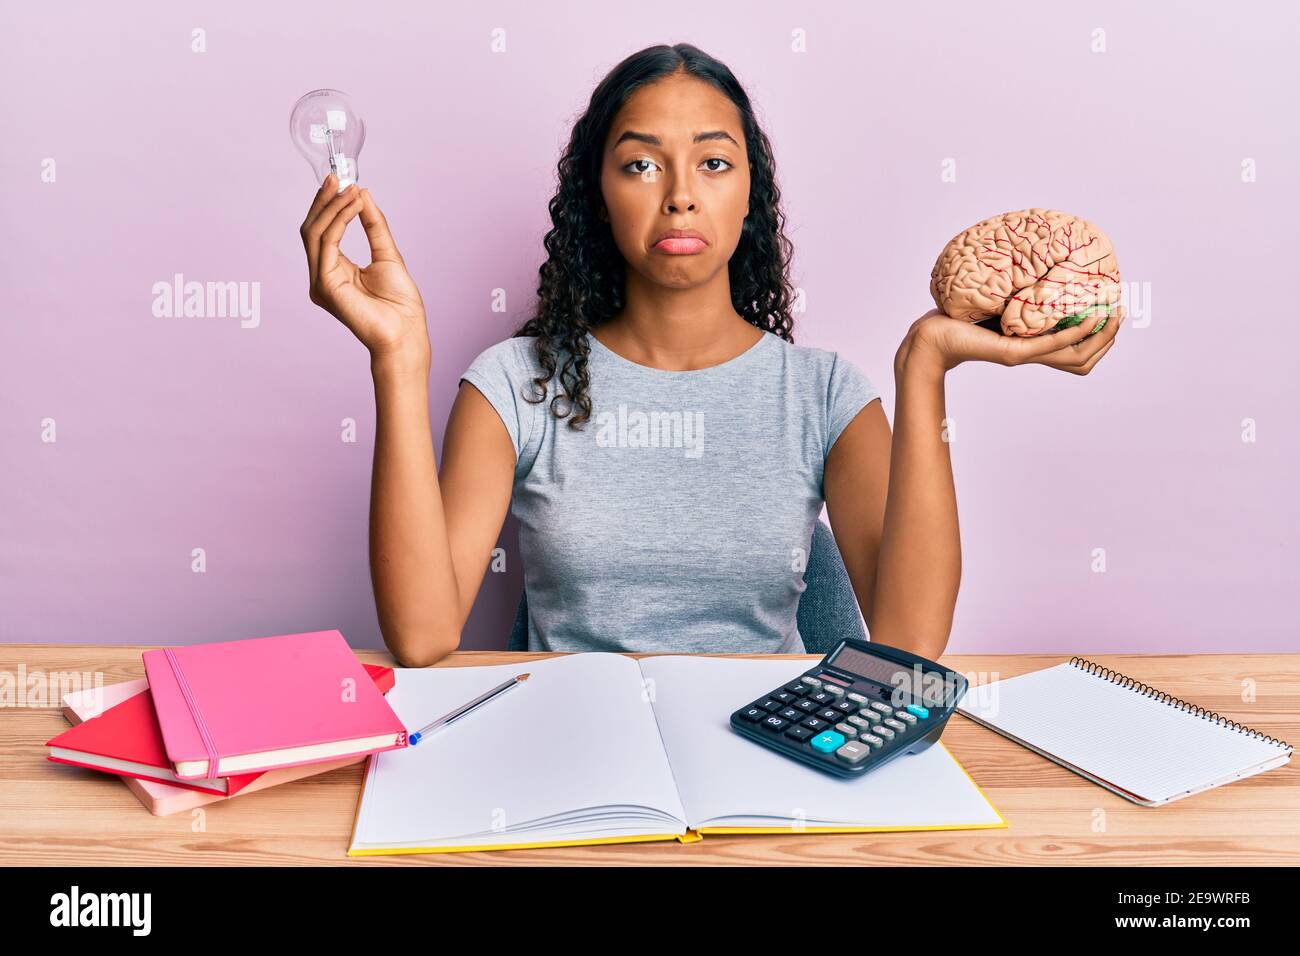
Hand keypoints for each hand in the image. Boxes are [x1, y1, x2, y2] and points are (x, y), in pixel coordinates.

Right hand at [300, 173, 429, 364]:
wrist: (406, 333)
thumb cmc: (400, 304)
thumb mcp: (387, 254)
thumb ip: (373, 225)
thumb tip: (362, 193)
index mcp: (333, 270)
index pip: (322, 230)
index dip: (328, 204)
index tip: (341, 180)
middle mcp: (321, 276)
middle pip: (312, 229)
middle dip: (324, 200)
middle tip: (338, 176)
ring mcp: (320, 282)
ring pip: (315, 233)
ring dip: (333, 206)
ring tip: (351, 189)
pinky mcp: (325, 286)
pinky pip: (327, 244)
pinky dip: (340, 220)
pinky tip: (354, 206)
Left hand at [898, 305, 1125, 375]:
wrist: (930, 337)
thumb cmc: (959, 320)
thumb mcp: (1000, 304)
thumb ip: (1022, 296)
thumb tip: (1040, 271)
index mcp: (1033, 347)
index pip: (1078, 353)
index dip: (1100, 337)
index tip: (1113, 312)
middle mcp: (1033, 354)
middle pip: (1085, 358)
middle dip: (1108, 337)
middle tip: (1120, 312)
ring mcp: (1025, 355)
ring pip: (1077, 354)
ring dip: (1100, 335)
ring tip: (1113, 314)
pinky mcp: (1014, 353)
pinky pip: (1053, 344)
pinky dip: (1077, 333)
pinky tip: (1092, 317)